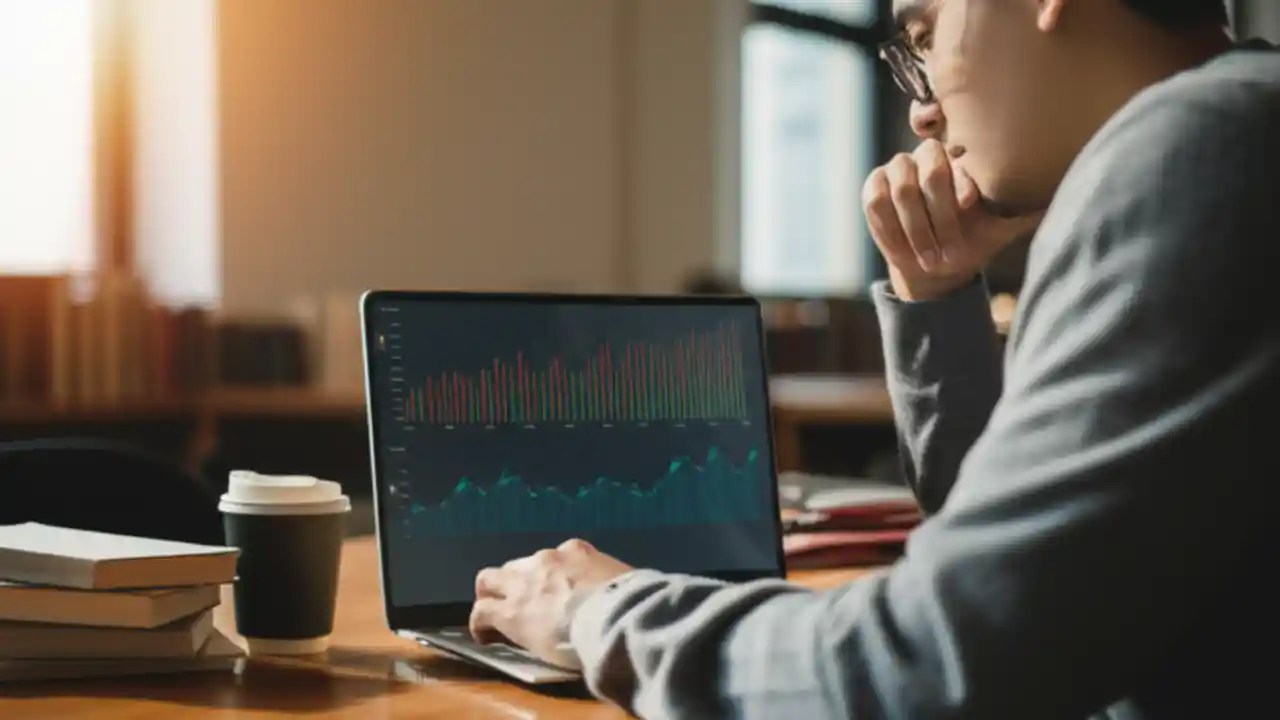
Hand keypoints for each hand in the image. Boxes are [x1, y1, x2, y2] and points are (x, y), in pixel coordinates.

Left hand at [469, 539, 632, 664]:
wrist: (613, 615)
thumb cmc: (629, 601)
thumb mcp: (626, 582)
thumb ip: (616, 586)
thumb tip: (627, 599)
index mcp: (577, 552)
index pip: (556, 557)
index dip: (551, 576)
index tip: (557, 593)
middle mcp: (546, 560)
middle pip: (519, 566)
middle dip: (517, 583)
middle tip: (522, 604)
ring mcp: (523, 584)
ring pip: (490, 580)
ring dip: (491, 595)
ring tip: (494, 616)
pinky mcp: (509, 612)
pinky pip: (482, 612)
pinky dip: (480, 624)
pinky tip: (485, 638)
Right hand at [863, 140, 1045, 300]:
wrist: (935, 262)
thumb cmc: (974, 237)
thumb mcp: (1003, 226)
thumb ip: (1027, 210)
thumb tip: (1066, 197)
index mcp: (962, 156)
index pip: (958, 155)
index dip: (961, 179)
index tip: (970, 205)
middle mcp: (929, 154)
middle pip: (928, 170)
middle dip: (939, 217)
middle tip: (952, 253)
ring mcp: (897, 168)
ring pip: (901, 190)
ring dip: (916, 230)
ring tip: (932, 260)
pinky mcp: (873, 186)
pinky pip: (875, 203)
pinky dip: (891, 230)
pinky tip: (906, 253)